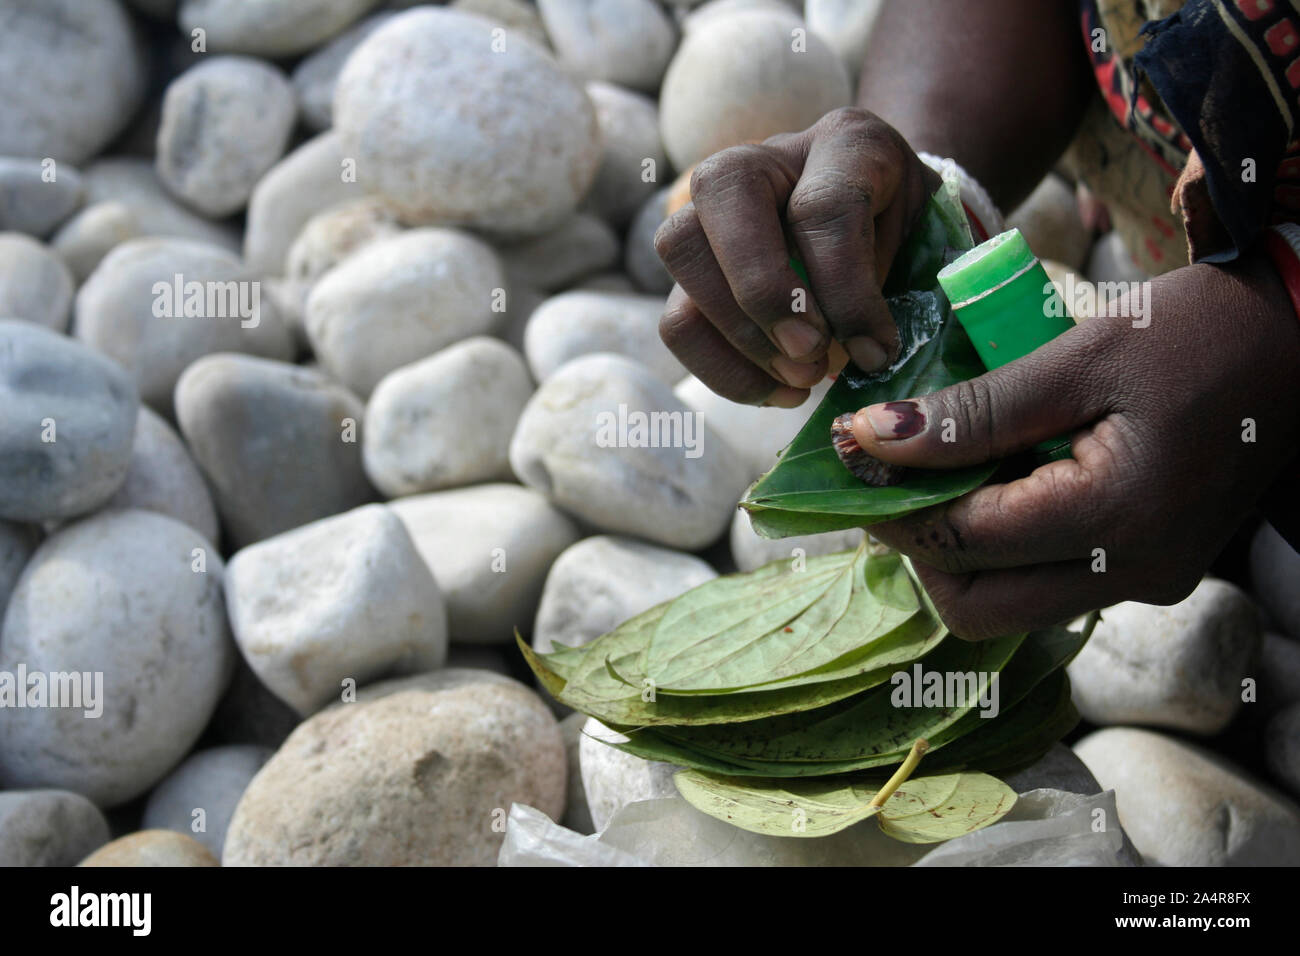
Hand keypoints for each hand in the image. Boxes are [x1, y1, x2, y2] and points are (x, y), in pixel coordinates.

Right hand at [655, 107, 939, 407]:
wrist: (884, 223)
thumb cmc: (912, 241)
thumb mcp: (930, 249)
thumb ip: (910, 287)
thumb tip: (871, 358)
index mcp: (846, 143)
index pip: (823, 207)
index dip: (846, 292)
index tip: (877, 352)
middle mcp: (767, 157)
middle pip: (724, 197)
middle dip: (765, 295)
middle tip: (813, 358)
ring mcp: (715, 204)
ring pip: (681, 250)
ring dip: (738, 336)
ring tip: (801, 381)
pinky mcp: (694, 262)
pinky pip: (677, 317)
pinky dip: (722, 368)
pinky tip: (777, 391)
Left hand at [854, 257, 1299, 638]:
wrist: (1295, 341)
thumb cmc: (1194, 334)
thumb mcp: (1076, 357)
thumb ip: (974, 411)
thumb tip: (874, 439)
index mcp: (1116, 520)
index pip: (964, 544)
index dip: (893, 506)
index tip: (853, 456)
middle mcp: (1131, 574)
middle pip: (977, 609)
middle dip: (919, 550)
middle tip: (896, 480)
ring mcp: (1144, 580)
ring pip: (1010, 604)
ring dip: (960, 551)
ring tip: (944, 472)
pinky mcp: (1148, 569)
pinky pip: (1049, 581)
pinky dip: (1006, 544)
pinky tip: (998, 477)